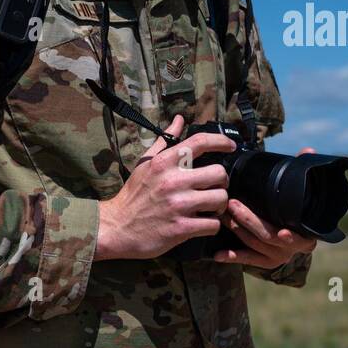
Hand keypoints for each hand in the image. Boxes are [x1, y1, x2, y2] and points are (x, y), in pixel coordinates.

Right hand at [95, 114, 237, 259]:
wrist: (116, 228)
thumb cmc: (134, 195)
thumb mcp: (145, 163)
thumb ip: (165, 140)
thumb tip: (179, 119)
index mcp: (164, 162)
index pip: (200, 142)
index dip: (221, 141)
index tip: (230, 146)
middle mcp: (173, 181)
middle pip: (219, 173)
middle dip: (222, 181)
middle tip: (215, 187)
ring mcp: (178, 205)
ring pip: (221, 198)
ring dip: (220, 204)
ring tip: (210, 207)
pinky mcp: (181, 229)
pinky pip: (213, 224)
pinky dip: (212, 225)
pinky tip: (202, 222)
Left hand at [213, 147, 318, 268]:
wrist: (294, 235)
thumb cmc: (297, 210)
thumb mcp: (303, 193)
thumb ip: (304, 172)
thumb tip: (308, 150)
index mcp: (307, 233)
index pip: (302, 237)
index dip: (292, 236)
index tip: (283, 232)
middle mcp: (293, 247)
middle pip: (269, 236)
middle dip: (250, 220)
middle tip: (233, 205)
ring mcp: (277, 256)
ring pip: (254, 244)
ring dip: (238, 229)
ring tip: (223, 215)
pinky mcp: (263, 262)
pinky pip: (247, 259)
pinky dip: (233, 257)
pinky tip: (219, 254)